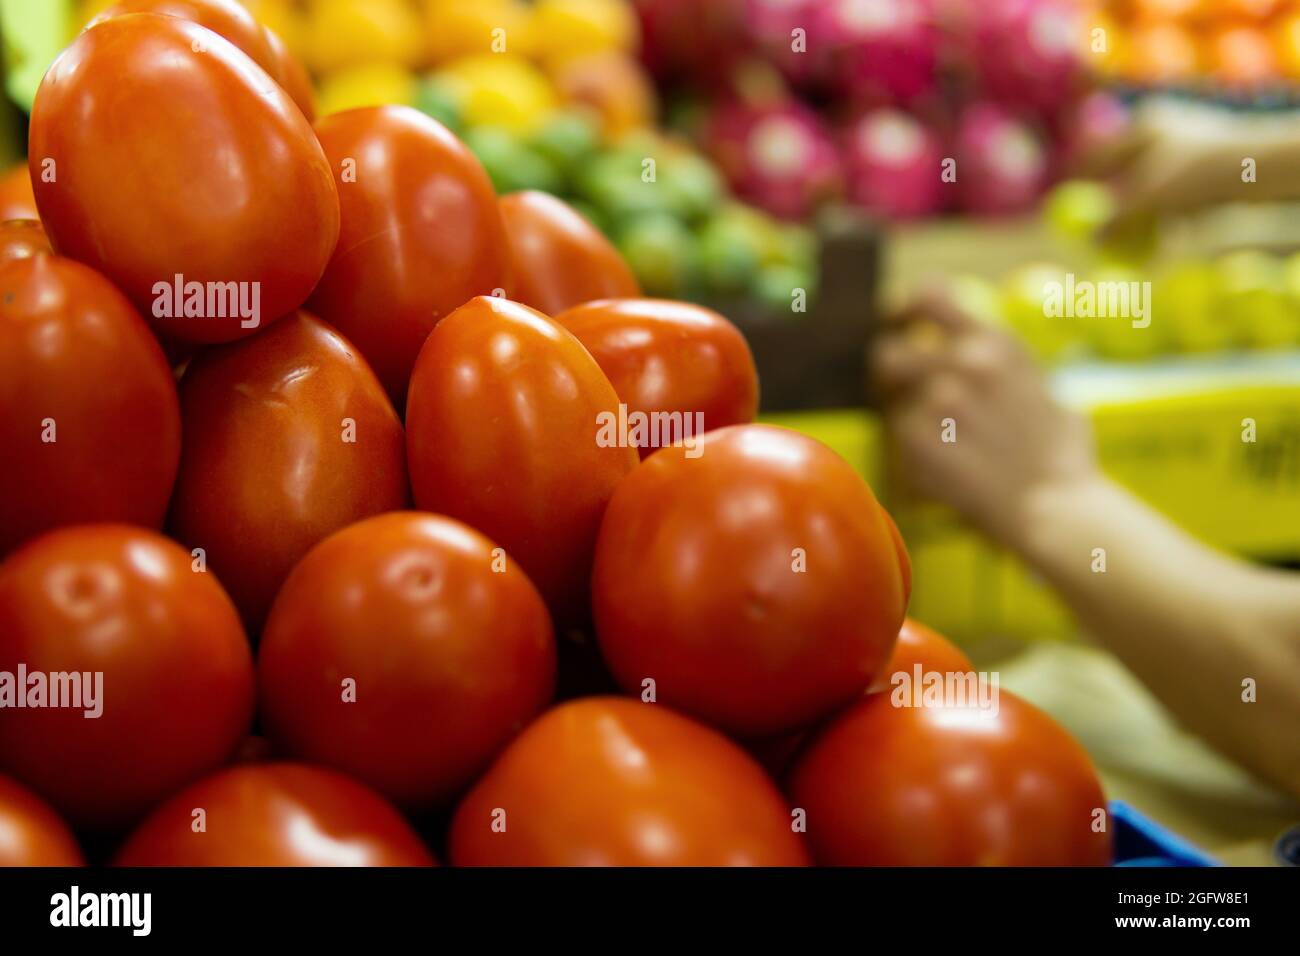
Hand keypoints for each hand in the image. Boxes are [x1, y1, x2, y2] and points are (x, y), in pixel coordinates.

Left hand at [872, 291, 1099, 551]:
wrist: (1057, 507)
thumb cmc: (1060, 454)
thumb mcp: (1039, 384)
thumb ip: (995, 363)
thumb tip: (965, 347)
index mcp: (994, 342)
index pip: (927, 297)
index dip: (905, 311)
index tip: (902, 327)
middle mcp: (962, 362)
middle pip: (888, 354)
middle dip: (892, 378)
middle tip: (906, 399)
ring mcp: (936, 400)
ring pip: (896, 406)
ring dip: (914, 425)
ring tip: (955, 450)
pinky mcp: (915, 440)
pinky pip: (900, 442)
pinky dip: (917, 458)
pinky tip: (953, 472)